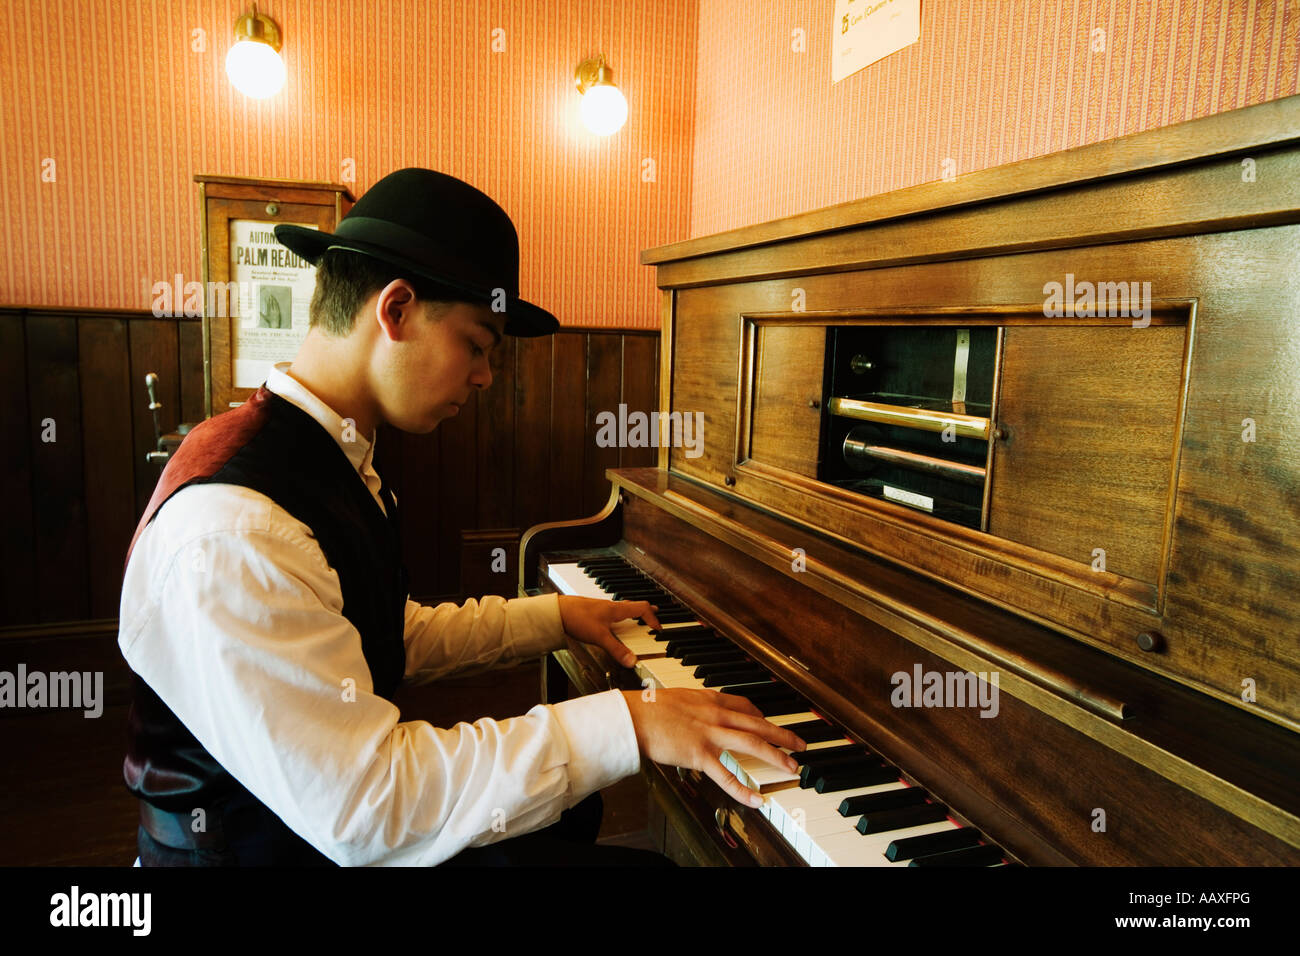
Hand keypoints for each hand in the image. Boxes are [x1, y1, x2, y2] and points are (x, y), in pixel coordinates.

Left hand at [557, 595, 659, 667]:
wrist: (556, 611)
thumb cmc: (576, 617)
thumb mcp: (599, 637)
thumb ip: (616, 649)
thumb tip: (632, 661)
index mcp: (616, 609)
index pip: (642, 608)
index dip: (652, 618)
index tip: (658, 628)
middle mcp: (610, 606)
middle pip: (633, 606)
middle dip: (645, 612)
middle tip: (654, 614)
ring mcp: (600, 608)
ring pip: (621, 609)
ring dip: (631, 614)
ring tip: (636, 619)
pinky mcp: (591, 612)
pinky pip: (610, 612)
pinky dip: (617, 617)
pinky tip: (611, 624)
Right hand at [622, 687, 806, 807]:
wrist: (634, 717)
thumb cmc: (650, 708)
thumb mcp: (680, 697)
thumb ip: (696, 703)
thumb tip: (701, 708)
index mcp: (711, 699)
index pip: (746, 706)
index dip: (762, 716)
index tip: (770, 722)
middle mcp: (716, 714)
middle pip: (759, 724)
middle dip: (783, 735)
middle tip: (801, 745)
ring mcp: (710, 735)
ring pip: (753, 744)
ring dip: (777, 756)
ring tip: (793, 767)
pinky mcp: (700, 755)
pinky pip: (727, 775)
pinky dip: (744, 789)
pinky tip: (757, 800)